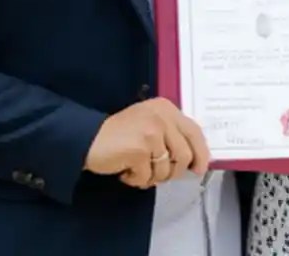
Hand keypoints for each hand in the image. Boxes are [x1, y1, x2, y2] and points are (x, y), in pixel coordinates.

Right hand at [84, 98, 209, 188]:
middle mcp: (161, 117)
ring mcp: (151, 132)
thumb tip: (196, 160)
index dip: (201, 153)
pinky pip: (148, 177)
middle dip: (173, 172)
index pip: (194, 132)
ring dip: (152, 177)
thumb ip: (171, 135)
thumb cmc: (120, 135)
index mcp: (166, 108)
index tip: (199, 168)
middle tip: (157, 174)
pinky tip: (125, 170)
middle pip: (184, 155)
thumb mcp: (150, 125)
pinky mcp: (140, 149)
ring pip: (167, 170)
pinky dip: (136, 180)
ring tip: (137, 169)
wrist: (87, 138)